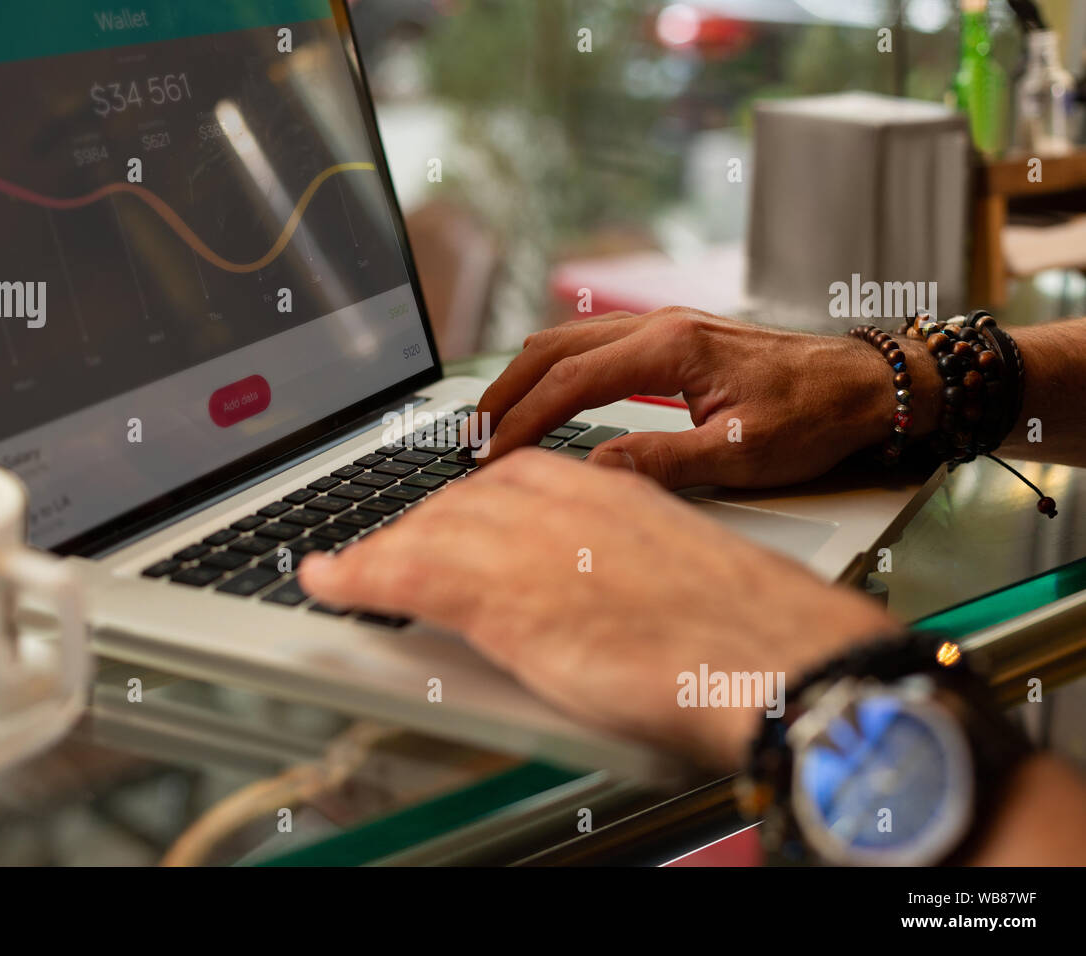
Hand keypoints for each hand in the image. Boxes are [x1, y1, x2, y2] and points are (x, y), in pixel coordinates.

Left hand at [300, 450, 900, 769]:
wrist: (781, 659)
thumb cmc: (750, 629)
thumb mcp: (677, 566)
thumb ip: (621, 556)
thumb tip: (597, 582)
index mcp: (606, 487)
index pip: (509, 477)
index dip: (463, 503)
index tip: (440, 518)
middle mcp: (562, 499)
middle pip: (462, 499)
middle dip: (421, 527)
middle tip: (390, 552)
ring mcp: (530, 541)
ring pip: (427, 530)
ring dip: (382, 550)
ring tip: (349, 569)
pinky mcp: (505, 594)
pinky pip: (405, 574)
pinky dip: (356, 575)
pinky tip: (327, 581)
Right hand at [476, 308, 939, 488]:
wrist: (864, 385)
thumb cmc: (813, 417)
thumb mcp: (740, 454)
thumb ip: (661, 461)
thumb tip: (593, 471)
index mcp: (669, 349)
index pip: (569, 384)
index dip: (523, 422)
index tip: (492, 458)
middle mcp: (659, 326)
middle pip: (551, 352)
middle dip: (504, 394)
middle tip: (471, 438)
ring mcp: (663, 326)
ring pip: (566, 341)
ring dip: (524, 378)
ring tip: (494, 419)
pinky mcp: (670, 338)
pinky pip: (590, 343)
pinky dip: (552, 369)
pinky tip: (544, 394)